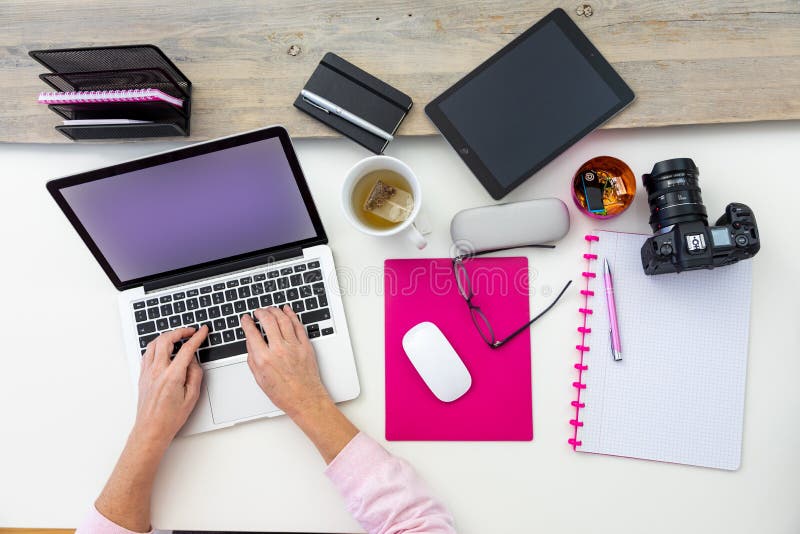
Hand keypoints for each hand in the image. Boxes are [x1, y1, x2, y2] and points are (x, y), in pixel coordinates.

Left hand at [132, 326, 207, 447]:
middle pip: (166, 340)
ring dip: (166, 336)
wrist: (151, 429)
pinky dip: (156, 345)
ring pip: (153, 343)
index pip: (186, 349)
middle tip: (190, 331)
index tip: (202, 331)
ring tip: (177, 337)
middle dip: (180, 331)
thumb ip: (195, 374)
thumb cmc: (170, 418)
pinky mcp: (142, 375)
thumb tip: (194, 361)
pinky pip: (147, 353)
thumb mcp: (192, 397)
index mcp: (172, 376)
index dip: (197, 337)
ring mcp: (147, 372)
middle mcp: (157, 371)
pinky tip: (162, 348)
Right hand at [241, 306, 330, 418]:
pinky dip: (292, 315)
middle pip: (268, 321)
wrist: (305, 398)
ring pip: (284, 320)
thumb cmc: (284, 393)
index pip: (252, 333)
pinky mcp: (305, 346)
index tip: (245, 319)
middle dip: (261, 312)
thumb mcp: (260, 379)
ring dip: (275, 311)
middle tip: (258, 311)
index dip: (247, 323)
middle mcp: (279, 350)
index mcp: (264, 359)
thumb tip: (250, 343)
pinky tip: (287, 311)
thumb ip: (252, 359)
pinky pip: (298, 325)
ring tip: (270, 309)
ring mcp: (293, 346)